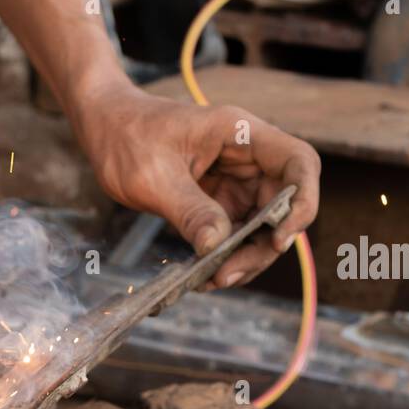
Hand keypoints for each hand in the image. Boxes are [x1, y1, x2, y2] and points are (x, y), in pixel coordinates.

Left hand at [72, 82, 319, 287]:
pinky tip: (204, 275)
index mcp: (240, 134)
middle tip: (227, 274)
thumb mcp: (153, 176)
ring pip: (262, 226)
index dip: (304, 202)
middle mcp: (247, 158)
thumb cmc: (126, 137)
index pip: (299, 162)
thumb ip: (188, 210)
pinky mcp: (219, 201)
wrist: (105, 129)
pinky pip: (237, 233)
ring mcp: (236, 181)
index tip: (278, 238)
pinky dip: (226, 257)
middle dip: (264, 245)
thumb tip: (216, 247)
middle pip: (284, 205)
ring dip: (245, 258)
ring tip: (212, 280)